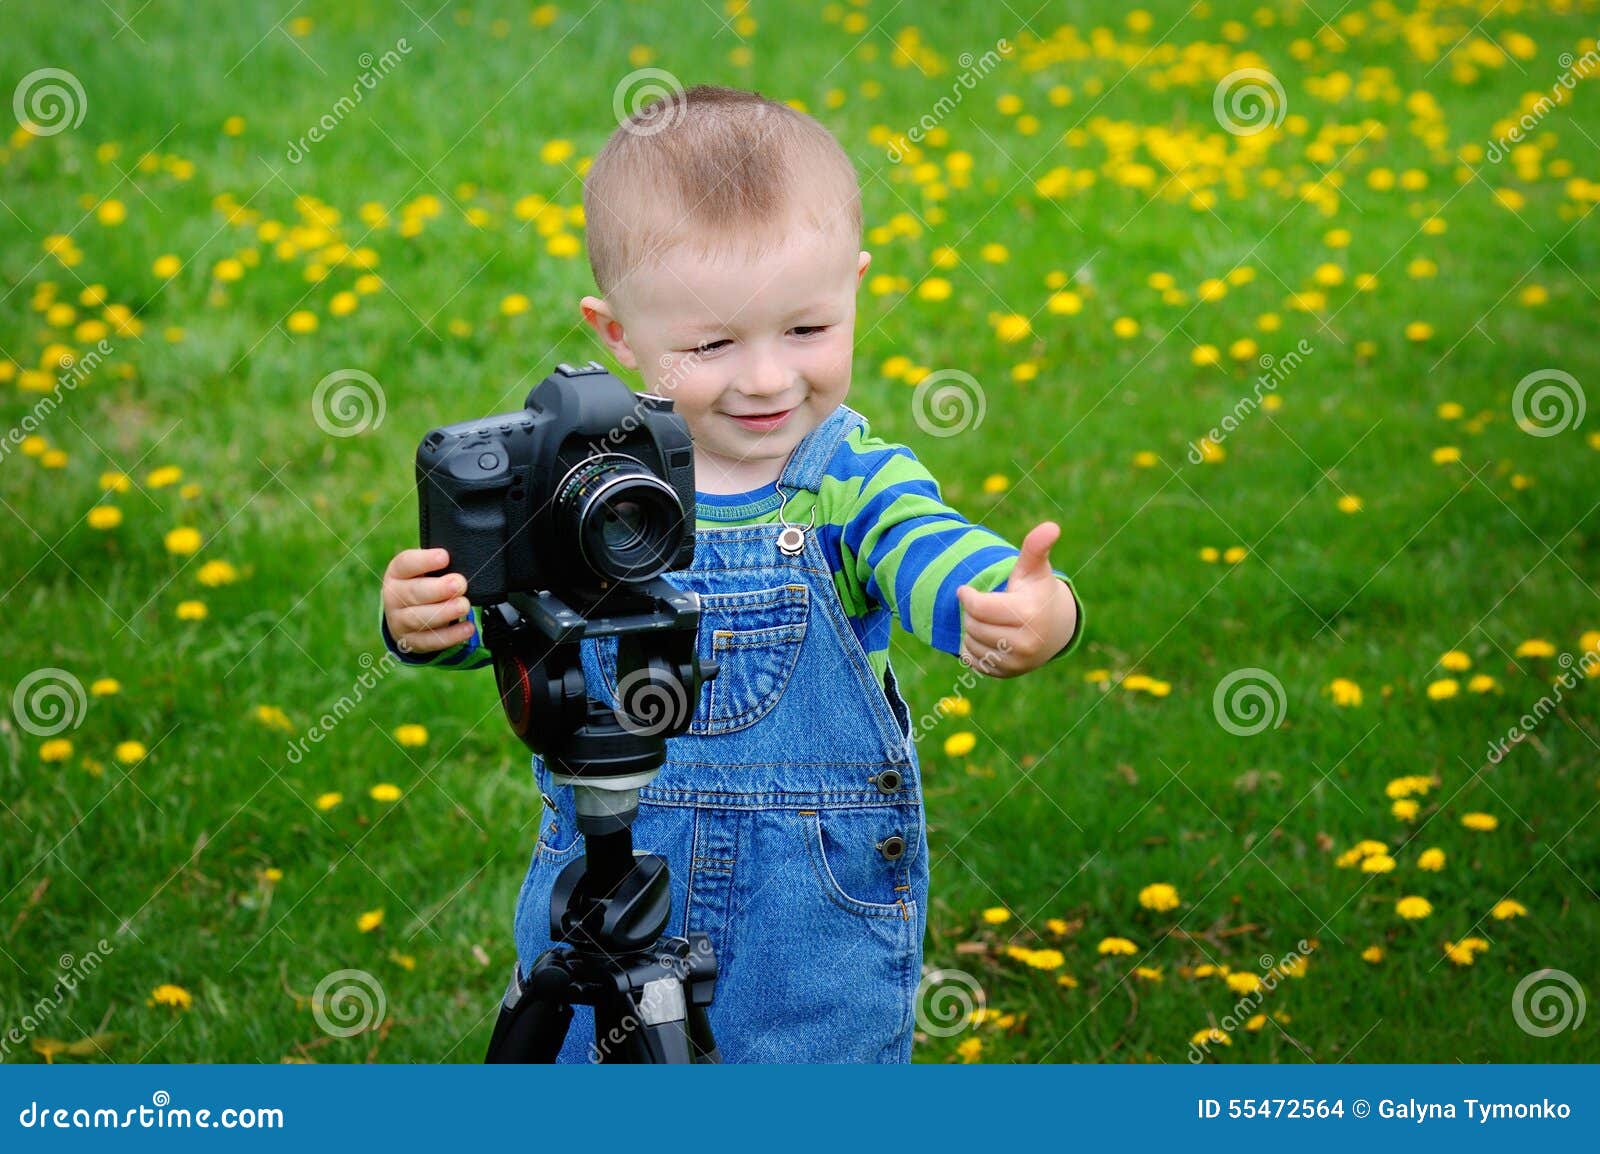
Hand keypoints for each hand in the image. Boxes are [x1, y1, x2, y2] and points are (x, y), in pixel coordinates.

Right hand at [382, 548, 474, 654]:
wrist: (404, 615)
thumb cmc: (423, 584)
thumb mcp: (426, 570)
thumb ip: (441, 564)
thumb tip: (464, 558)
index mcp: (397, 573)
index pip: (406, 564)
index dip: (424, 561)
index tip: (445, 557)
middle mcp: (394, 597)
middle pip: (413, 593)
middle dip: (438, 589)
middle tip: (460, 584)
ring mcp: (400, 621)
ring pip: (419, 619)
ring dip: (444, 612)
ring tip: (464, 605)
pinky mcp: (411, 641)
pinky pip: (430, 641)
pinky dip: (451, 636)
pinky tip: (468, 628)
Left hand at [955, 521, 1077, 677]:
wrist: (1054, 629)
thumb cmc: (1037, 591)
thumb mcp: (1035, 568)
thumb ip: (1035, 547)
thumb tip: (1051, 526)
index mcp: (1028, 615)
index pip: (978, 608)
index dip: (967, 596)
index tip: (966, 590)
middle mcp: (1024, 644)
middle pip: (972, 625)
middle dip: (972, 613)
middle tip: (983, 605)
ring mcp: (1017, 663)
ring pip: (970, 644)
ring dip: (971, 630)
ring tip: (987, 620)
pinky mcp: (1007, 674)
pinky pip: (973, 661)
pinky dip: (973, 648)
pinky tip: (987, 636)